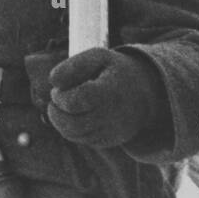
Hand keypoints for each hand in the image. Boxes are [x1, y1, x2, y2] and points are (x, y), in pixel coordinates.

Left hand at [46, 47, 160, 147]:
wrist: (145, 93)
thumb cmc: (116, 72)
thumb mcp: (100, 57)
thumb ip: (75, 64)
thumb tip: (53, 81)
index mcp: (111, 91)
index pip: (77, 101)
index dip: (60, 97)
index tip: (58, 89)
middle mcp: (113, 115)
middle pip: (72, 123)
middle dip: (55, 112)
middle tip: (57, 100)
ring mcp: (112, 130)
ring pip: (74, 134)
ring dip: (60, 121)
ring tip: (65, 106)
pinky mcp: (109, 140)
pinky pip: (82, 139)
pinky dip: (71, 129)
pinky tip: (76, 115)